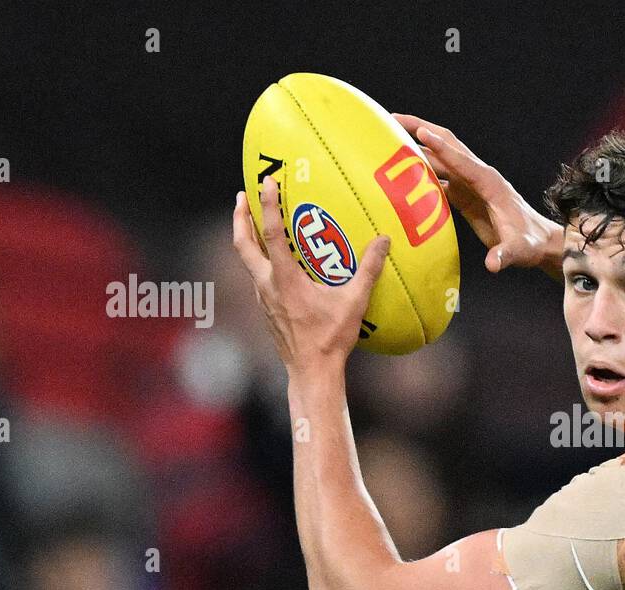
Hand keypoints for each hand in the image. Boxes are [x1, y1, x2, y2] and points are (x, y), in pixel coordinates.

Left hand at [232, 177, 390, 375]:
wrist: (311, 372)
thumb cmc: (331, 339)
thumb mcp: (354, 302)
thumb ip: (369, 270)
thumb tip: (384, 240)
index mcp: (284, 278)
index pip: (270, 233)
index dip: (267, 204)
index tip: (265, 181)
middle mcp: (267, 285)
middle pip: (243, 244)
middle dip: (240, 217)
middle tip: (242, 195)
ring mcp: (263, 298)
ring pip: (247, 261)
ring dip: (247, 238)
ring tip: (252, 223)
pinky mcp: (266, 310)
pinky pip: (258, 277)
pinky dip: (260, 261)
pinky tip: (273, 262)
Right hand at [392, 113, 562, 279]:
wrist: (538, 242)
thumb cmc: (530, 244)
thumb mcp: (519, 250)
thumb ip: (505, 255)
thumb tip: (492, 265)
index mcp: (490, 182)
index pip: (462, 160)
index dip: (441, 148)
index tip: (419, 131)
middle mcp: (479, 176)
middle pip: (446, 144)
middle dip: (420, 129)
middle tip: (391, 118)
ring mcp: (471, 184)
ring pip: (440, 160)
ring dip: (415, 149)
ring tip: (386, 141)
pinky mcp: (466, 195)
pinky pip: (440, 178)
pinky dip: (420, 173)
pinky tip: (400, 174)